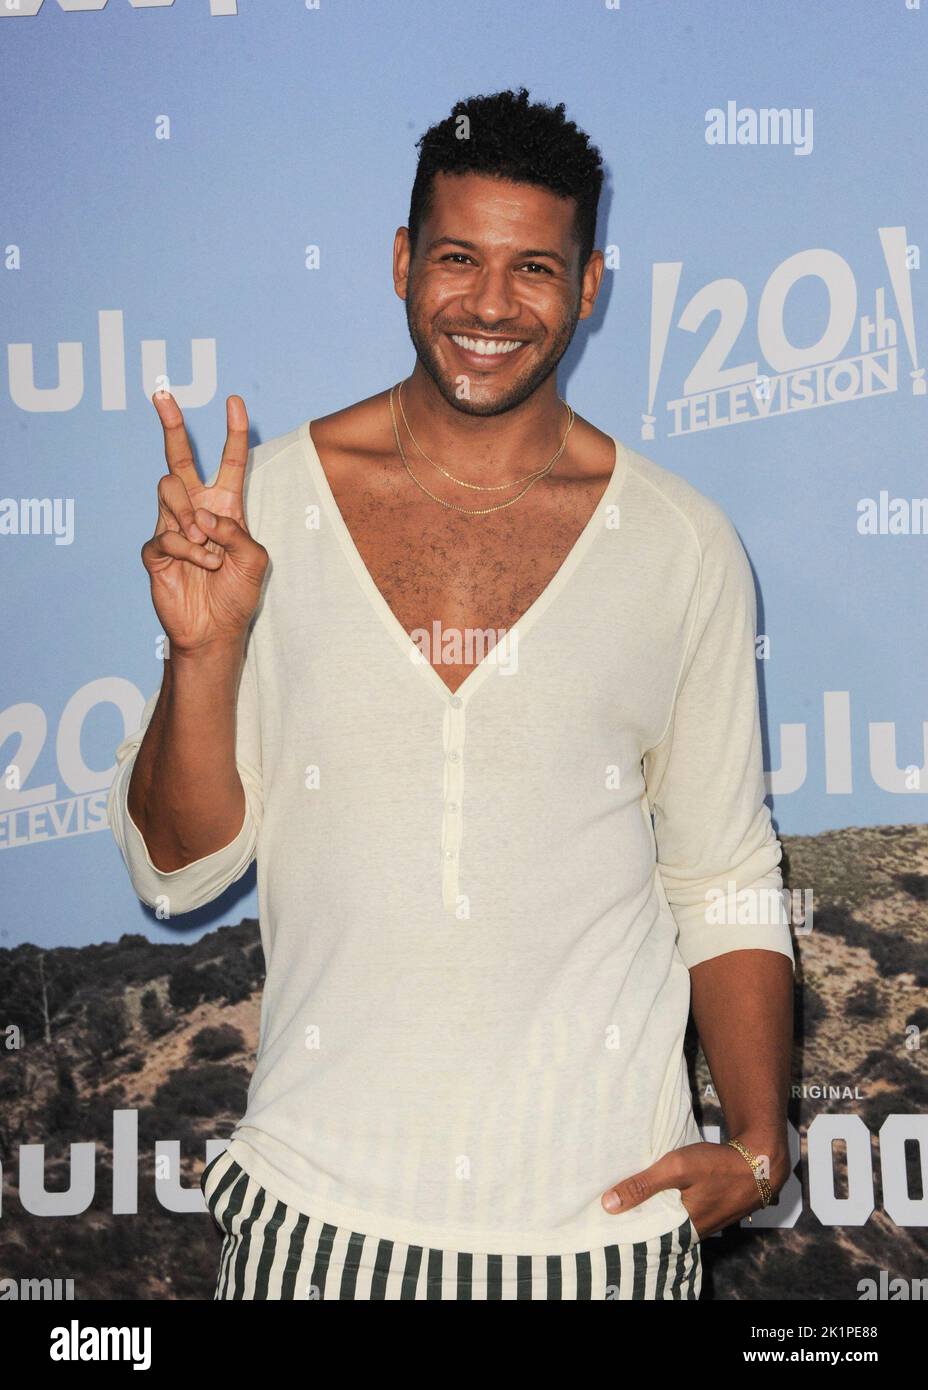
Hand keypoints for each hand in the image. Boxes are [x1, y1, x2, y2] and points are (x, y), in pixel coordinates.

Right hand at [141, 392, 268, 655]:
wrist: (215, 630)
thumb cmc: (237, 594)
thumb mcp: (255, 560)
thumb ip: (237, 532)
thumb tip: (204, 518)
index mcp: (226, 506)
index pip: (230, 461)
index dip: (233, 432)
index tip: (234, 401)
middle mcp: (196, 509)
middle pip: (179, 458)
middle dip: (171, 424)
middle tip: (162, 395)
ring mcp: (172, 526)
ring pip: (169, 490)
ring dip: (190, 516)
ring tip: (205, 544)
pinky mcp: (155, 549)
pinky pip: (165, 534)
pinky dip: (188, 549)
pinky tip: (200, 565)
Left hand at [600, 1134, 788, 1238]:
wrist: (760, 1159)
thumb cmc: (719, 1165)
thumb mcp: (677, 1169)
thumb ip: (644, 1186)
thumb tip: (609, 1204)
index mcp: (685, 1229)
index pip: (647, 1235)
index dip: (627, 1226)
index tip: (606, 1217)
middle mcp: (696, 1231)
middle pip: (659, 1227)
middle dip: (639, 1216)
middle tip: (612, 1204)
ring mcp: (706, 1221)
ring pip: (672, 1218)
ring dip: (655, 1206)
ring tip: (631, 1195)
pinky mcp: (712, 1208)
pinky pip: (684, 1209)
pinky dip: (670, 1200)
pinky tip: (659, 1189)